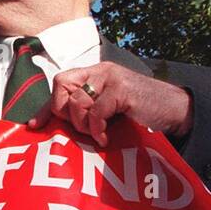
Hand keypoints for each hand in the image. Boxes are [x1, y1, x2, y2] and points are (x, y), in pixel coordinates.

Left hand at [27, 61, 193, 145]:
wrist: (175, 111)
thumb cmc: (140, 114)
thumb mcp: (108, 111)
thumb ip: (87, 112)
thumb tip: (57, 127)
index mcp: (94, 74)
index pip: (60, 84)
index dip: (46, 106)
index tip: (35, 125)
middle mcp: (100, 71)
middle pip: (61, 85)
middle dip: (64, 112)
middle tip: (81, 128)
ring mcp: (111, 78)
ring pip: (77, 101)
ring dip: (83, 124)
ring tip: (97, 134)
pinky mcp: (122, 90)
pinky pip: (96, 111)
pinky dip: (97, 129)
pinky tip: (105, 138)